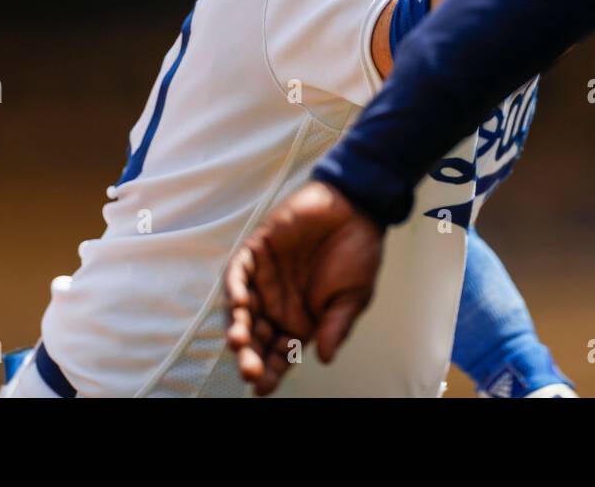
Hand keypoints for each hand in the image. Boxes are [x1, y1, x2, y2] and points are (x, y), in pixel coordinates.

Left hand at [225, 181, 384, 394]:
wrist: (357, 207)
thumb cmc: (359, 252)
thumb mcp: (354, 297)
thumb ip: (336, 326)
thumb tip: (324, 358)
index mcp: (302, 320)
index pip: (280, 353)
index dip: (270, 371)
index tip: (262, 388)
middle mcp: (278, 303)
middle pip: (256, 337)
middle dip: (250, 356)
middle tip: (249, 370)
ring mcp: (265, 278)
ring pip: (241, 310)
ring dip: (237, 327)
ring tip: (238, 342)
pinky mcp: (257, 251)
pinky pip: (238, 273)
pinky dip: (235, 288)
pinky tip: (239, 303)